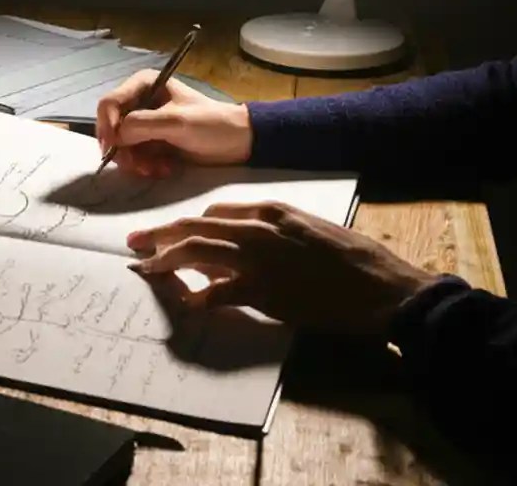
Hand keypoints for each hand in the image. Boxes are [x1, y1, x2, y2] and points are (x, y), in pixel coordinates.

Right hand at [96, 69, 251, 177]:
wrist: (237, 142)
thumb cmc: (211, 124)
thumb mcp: (176, 122)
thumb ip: (142, 125)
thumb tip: (115, 137)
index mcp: (143, 84)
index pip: (109, 103)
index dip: (106, 126)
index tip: (113, 148)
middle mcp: (138, 101)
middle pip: (110, 127)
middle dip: (123, 150)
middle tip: (139, 166)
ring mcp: (143, 124)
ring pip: (120, 146)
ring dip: (136, 162)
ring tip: (158, 169)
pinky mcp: (149, 142)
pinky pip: (133, 157)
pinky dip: (144, 166)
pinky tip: (164, 168)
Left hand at [125, 200, 436, 334]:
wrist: (382, 286)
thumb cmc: (354, 260)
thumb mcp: (311, 232)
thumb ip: (274, 234)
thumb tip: (241, 246)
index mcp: (272, 211)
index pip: (215, 212)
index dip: (187, 223)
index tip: (170, 232)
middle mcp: (258, 228)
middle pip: (195, 226)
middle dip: (160, 234)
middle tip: (135, 244)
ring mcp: (258, 258)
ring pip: (195, 251)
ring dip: (164, 260)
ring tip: (145, 269)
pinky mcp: (263, 290)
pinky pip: (216, 292)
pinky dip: (197, 297)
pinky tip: (186, 304)